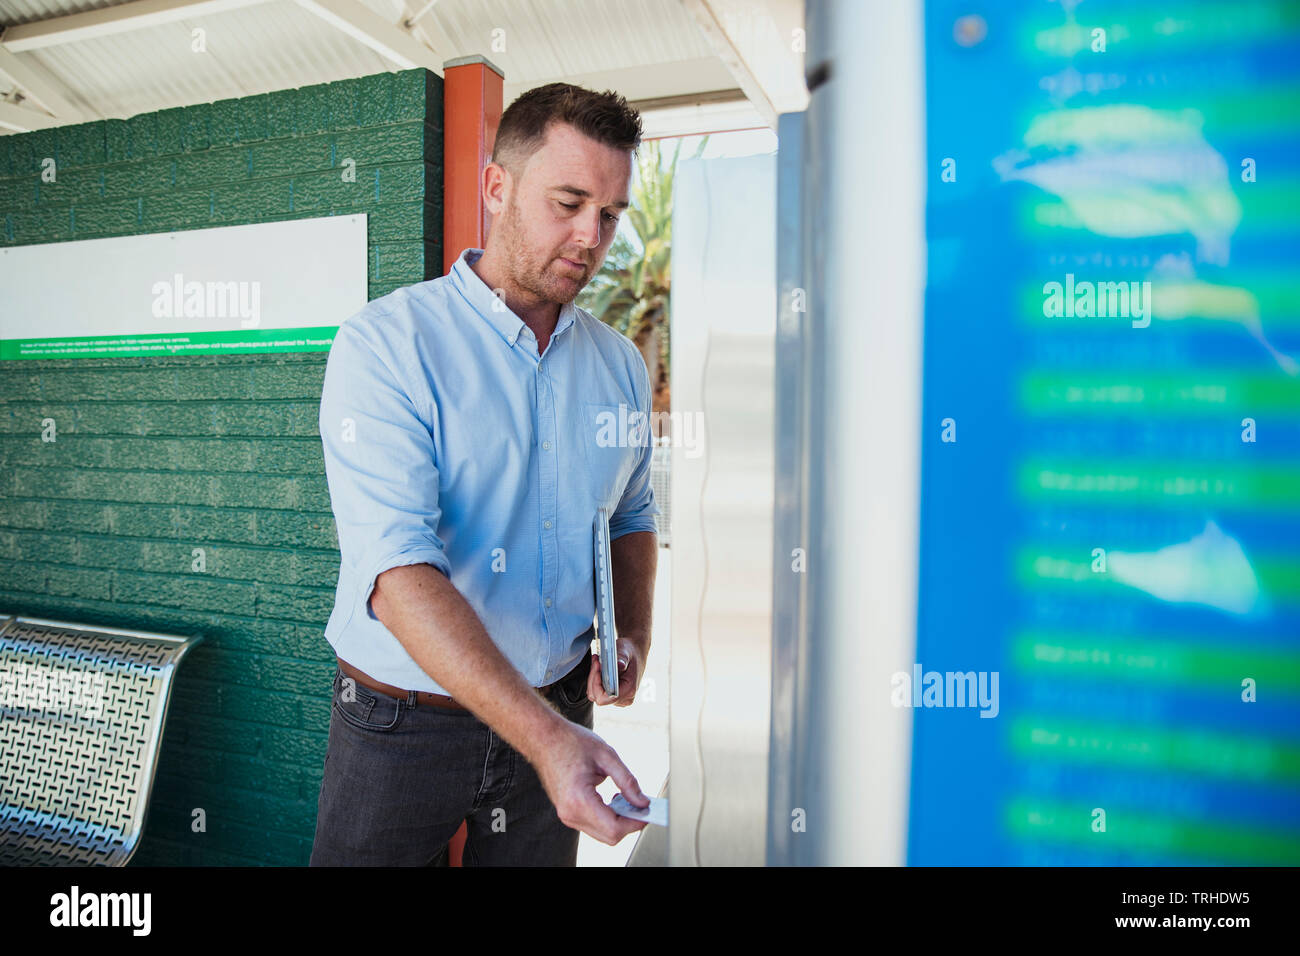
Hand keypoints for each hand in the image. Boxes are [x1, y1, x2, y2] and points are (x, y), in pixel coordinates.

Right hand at [532, 722, 650, 844]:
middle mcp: (570, 813)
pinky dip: (607, 816)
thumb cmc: (571, 742)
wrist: (544, 738)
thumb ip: (628, 782)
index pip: (614, 828)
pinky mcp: (567, 813)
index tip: (647, 811)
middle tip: (640, 804)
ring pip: (602, 833)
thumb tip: (643, 802)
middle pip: (609, 836)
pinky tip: (612, 798)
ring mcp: (566, 815)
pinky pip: (593, 824)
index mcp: (579, 799)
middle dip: (629, 823)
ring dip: (618, 820)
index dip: (635, 822)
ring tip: (624, 797)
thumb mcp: (607, 756)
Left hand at [588, 637, 643, 705]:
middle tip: (597, 662)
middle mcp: (624, 698)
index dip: (597, 685)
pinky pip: (597, 691)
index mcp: (629, 690)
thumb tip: (619, 665)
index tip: (598, 669)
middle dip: (594, 678)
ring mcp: (618, 698)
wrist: (636, 652)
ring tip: (597, 662)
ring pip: (595, 694)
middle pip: (598, 696)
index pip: (605, 698)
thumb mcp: (626, 651)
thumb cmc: (631, 652)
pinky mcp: (612, 695)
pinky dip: (595, 679)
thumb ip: (622, 659)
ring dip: (593, 678)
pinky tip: (598, 667)